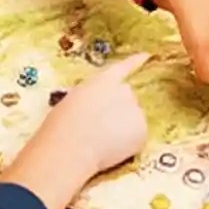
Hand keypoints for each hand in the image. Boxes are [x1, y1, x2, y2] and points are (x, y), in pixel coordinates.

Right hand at [22, 53, 150, 176]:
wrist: (72, 146)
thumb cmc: (62, 126)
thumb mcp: (72, 102)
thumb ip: (89, 101)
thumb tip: (94, 113)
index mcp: (103, 81)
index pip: (123, 68)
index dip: (134, 62)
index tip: (146, 55)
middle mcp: (124, 91)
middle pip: (127, 99)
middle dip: (119, 111)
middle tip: (101, 130)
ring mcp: (136, 111)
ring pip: (132, 121)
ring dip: (122, 129)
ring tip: (101, 143)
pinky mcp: (142, 132)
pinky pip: (136, 139)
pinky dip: (127, 146)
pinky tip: (110, 152)